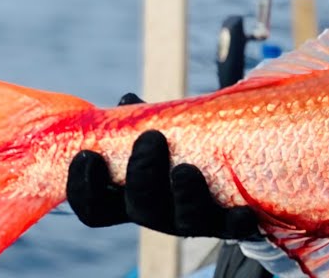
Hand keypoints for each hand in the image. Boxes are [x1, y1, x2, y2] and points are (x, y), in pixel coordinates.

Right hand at [66, 93, 260, 239]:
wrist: (234, 182)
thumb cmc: (181, 154)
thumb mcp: (161, 136)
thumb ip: (142, 121)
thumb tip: (129, 100)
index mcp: (133, 197)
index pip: (96, 208)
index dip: (84, 189)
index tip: (87, 156)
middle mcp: (161, 214)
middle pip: (139, 208)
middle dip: (142, 174)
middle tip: (150, 138)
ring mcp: (195, 221)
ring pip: (183, 220)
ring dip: (183, 195)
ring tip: (185, 168)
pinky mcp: (232, 223)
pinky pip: (234, 228)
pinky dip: (236, 222)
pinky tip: (244, 211)